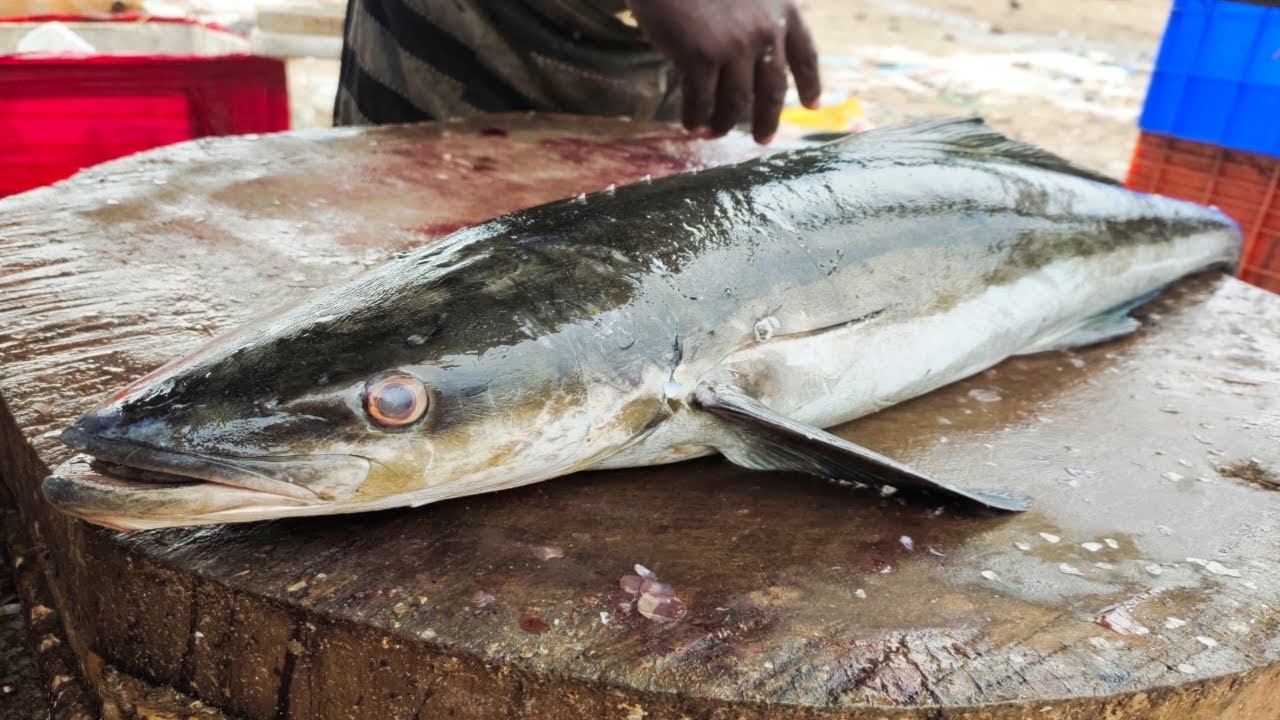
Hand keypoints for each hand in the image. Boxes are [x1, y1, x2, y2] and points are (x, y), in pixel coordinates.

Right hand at [626, 0, 820, 143]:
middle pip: (772, 90)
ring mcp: (733, 47)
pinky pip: (702, 101)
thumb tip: (748, 59)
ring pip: (735, 103)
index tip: (812, 105)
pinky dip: (696, 117)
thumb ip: (754, 16)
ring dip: (724, 122)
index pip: (805, 55)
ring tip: (714, 131)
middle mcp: (765, 32)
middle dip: (768, 120)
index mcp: (782, 10)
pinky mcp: (700, 58)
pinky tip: (691, 124)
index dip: (809, 83)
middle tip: (764, 139)